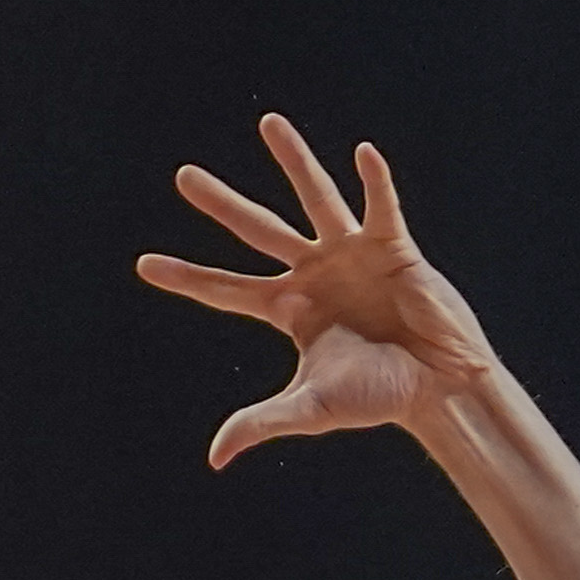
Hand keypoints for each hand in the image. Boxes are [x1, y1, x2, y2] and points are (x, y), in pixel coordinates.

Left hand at [139, 116, 499, 467]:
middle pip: (256, 231)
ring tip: (268, 123)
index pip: (225, 289)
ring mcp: (350, 255)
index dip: (187, 277)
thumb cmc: (377, 397)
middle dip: (220, 205)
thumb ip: (262, 422)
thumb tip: (215, 456)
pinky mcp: (392, 247)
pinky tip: (362, 153)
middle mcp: (312, 273)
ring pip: (314, 198)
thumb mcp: (311, 408)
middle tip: (183, 176)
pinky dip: (374, 182)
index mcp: (288, 309)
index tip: (142, 264)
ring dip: (293, 161)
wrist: (437, 387)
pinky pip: (380, 206)